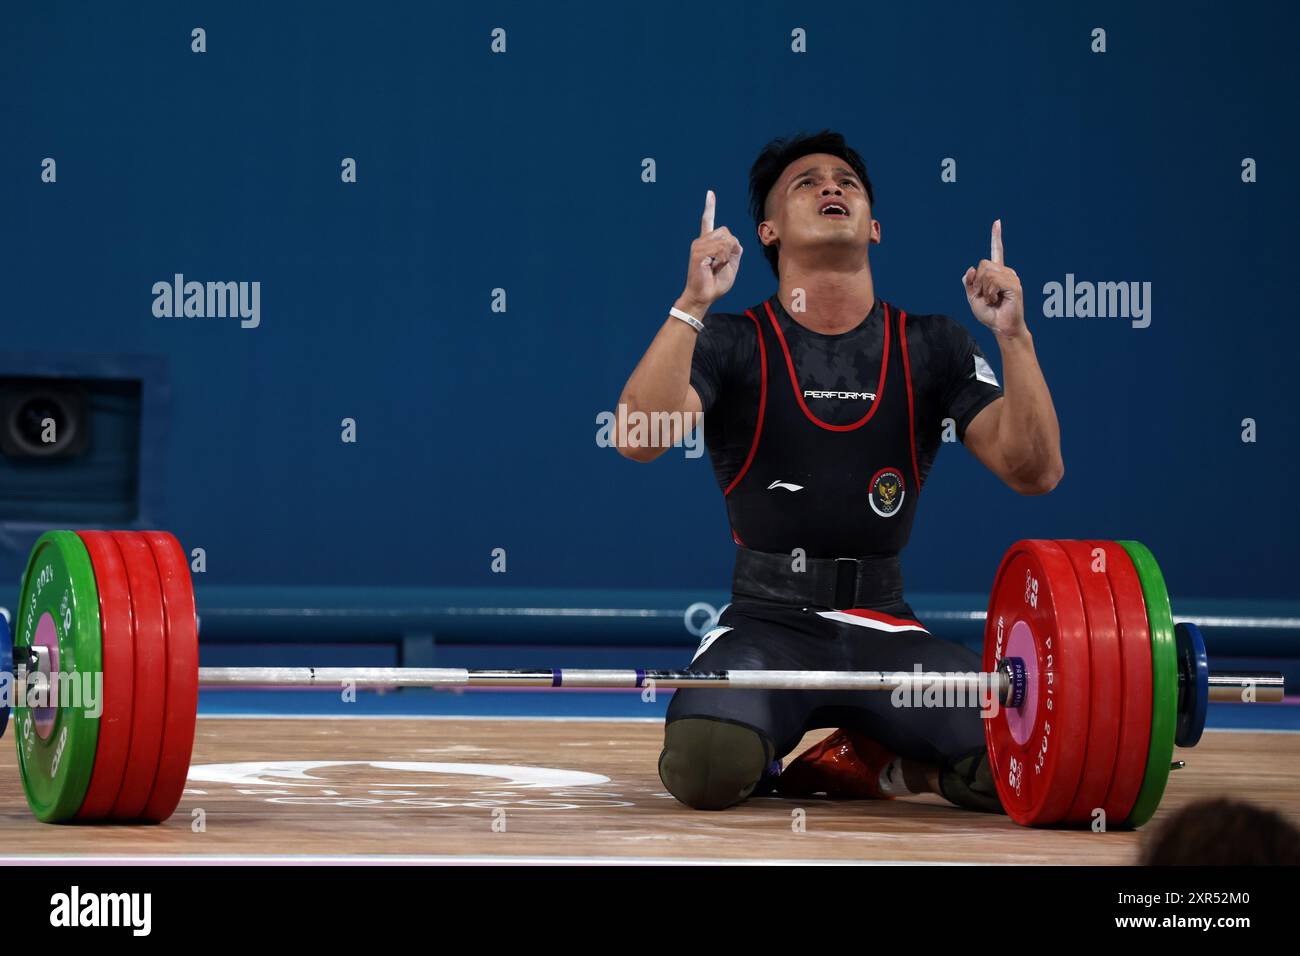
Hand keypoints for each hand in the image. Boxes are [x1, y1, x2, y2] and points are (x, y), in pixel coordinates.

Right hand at [681, 190, 742, 308]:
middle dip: (731, 248)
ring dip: (727, 256)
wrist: (705, 296)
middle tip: (721, 263)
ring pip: (726, 241)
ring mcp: (698, 245)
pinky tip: (713, 267)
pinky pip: (720, 249)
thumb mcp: (732, 267)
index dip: (710, 207)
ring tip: (715, 266)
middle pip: (727, 232)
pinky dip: (722, 260)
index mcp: (708, 243)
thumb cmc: (716, 284)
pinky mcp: (697, 252)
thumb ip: (736, 252)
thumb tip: (735, 242)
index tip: (710, 193)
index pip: (708, 221)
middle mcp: (701, 241)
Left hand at [962, 220, 1025, 337]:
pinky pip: (993, 281)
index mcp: (997, 273)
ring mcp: (1011, 277)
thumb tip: (971, 268)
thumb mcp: (972, 297)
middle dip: (977, 282)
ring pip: (987, 273)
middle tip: (984, 296)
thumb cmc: (989, 314)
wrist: (1001, 327)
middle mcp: (1006, 271)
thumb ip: (969, 283)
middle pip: (983, 264)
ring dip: (983, 290)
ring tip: (991, 299)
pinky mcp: (1014, 284)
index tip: (997, 222)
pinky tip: (996, 300)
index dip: (996, 237)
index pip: (997, 251)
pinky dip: (989, 293)